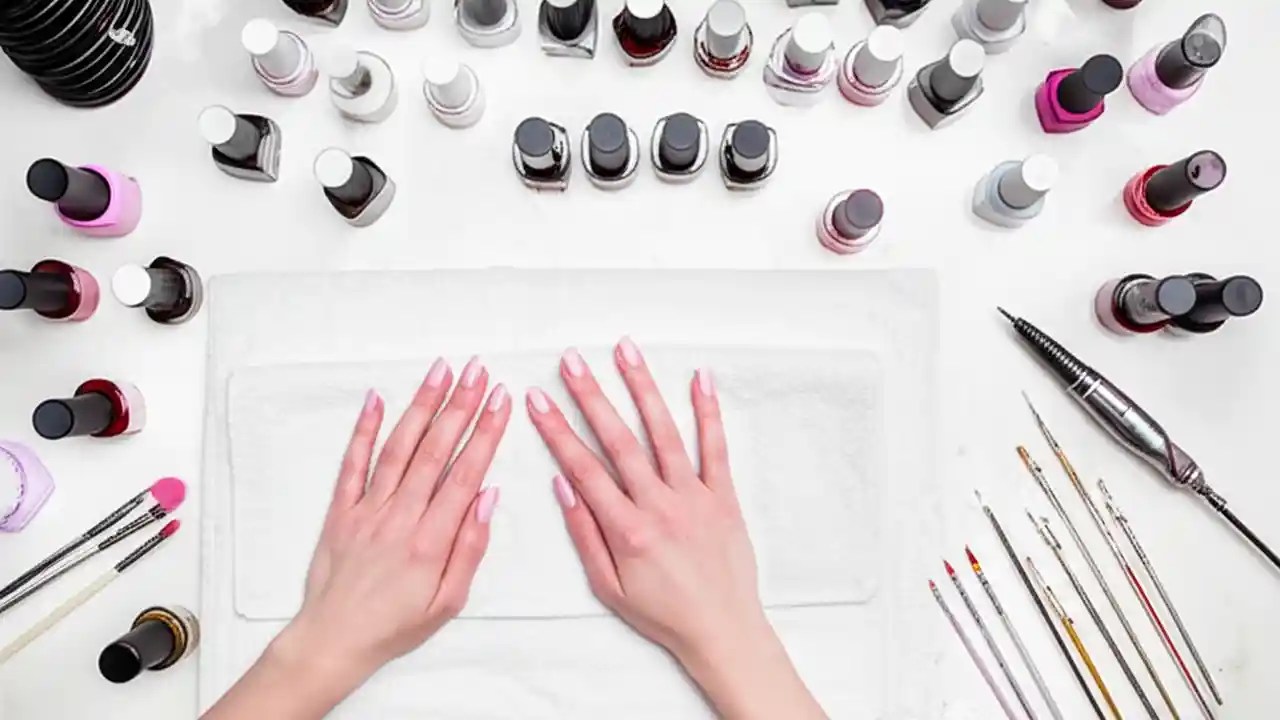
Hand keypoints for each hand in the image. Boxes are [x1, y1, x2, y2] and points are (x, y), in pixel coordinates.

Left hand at [204, 357, 509, 719]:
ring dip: (421, 406)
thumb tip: (487, 496)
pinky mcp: (341, 510)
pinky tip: (377, 399)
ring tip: (441, 372)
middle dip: (460, 405)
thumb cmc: (395, 627)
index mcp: (431, 540)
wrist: (333, 641)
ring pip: (398, 447)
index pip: (465, 473)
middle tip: (478, 371)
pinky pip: (352, 463)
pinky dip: (364, 429)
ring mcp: (367, 509)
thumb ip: (470, 548)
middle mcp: (399, 516)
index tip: (500, 400)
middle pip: (434, 449)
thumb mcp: (449, 602)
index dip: (485, 432)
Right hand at [527, 338, 824, 719]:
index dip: (557, 430)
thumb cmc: (662, 614)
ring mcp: (694, 497)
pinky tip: (699, 378)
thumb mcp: (608, 587)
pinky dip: (708, 411)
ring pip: (664, 433)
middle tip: (571, 361)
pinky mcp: (723, 497)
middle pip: (619, 440)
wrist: (722, 630)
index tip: (537, 399)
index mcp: (627, 530)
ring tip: (624, 351)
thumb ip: (584, 535)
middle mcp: (660, 506)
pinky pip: (715, 447)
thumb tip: (561, 486)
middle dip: (591, 396)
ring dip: (642, 388)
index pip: (583, 468)